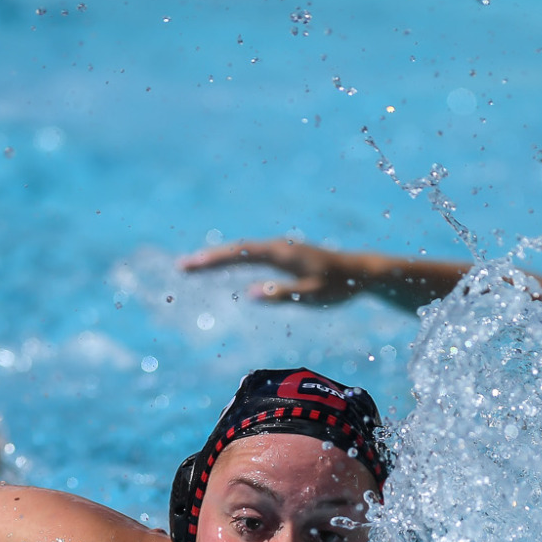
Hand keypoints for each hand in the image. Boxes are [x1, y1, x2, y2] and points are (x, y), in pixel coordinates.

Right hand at [178, 238, 372, 304]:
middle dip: (207, 258)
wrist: (360, 272)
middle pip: (235, 250)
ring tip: (193, 266)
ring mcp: (280, 250)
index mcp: (281, 253)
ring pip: (242, 251)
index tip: (191, 265)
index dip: (213, 259)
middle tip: (181, 266)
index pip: (239, 254)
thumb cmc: (339, 286)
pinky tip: (222, 266)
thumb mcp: (312, 295)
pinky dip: (232, 259)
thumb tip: (250, 294)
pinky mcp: (283, 256)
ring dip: (217, 258)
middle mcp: (277, 247)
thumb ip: (282, 294)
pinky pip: (251, 255)